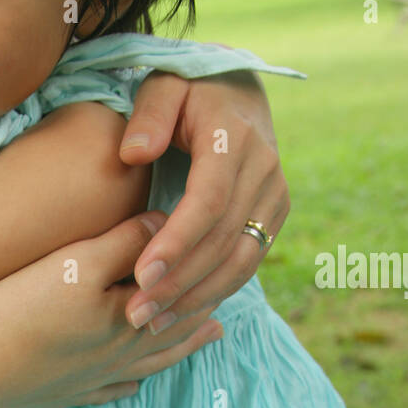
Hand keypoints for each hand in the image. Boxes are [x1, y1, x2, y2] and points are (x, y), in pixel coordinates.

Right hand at [0, 213, 222, 407]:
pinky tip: (134, 384)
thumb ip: (126, 244)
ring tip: (207, 336)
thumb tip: (167, 224)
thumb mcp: (77, 264)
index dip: (206, 272)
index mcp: (131, 319)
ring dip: (182, 345)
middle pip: (174, 328)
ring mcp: (95, 378)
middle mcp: (122, 354)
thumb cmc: (22, 311)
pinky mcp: (67, 393)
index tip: (228, 252)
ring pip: (152, 361)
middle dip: (203, 309)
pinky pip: (111, 391)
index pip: (181, 292)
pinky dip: (129, 385)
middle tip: (230, 292)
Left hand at [118, 70, 289, 333]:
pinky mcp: (272, 218)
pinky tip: (176, 314)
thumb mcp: (163, 84)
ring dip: (195, 298)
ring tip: (149, 324)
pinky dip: (212, 293)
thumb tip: (135, 154)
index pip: (208, 201)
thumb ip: (148, 115)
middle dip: (178, 283)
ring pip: (240, 262)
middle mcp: (264, 172)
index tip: (141, 275)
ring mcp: (273, 198)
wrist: (236, 91)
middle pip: (222, 241)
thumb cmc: (186, 90)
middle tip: (134, 313)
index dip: (177, 242)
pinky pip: (246, 265)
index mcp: (234, 139)